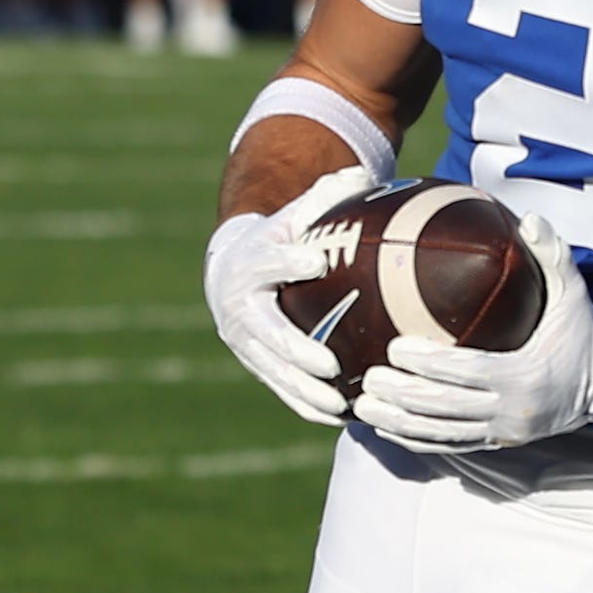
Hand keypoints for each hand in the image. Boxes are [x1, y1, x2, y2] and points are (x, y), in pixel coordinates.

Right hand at [202, 163, 375, 426]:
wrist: (231, 272)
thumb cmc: (278, 239)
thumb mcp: (295, 216)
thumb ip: (326, 197)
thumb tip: (362, 174)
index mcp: (251, 262)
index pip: (267, 260)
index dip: (287, 260)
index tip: (314, 261)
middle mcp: (241, 306)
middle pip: (267, 332)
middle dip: (296, 350)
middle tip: (329, 365)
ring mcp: (245, 341)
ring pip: (273, 370)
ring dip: (304, 391)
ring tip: (340, 406)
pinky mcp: (254, 363)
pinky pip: (280, 389)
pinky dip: (306, 405)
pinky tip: (341, 418)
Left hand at [351, 211, 592, 450]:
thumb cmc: (584, 331)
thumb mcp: (574, 292)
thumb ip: (552, 255)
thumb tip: (529, 219)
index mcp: (526, 374)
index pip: (468, 371)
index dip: (428, 363)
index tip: (394, 347)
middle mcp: (513, 410)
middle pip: (446, 408)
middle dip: (402, 396)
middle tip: (368, 379)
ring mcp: (504, 432)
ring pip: (442, 434)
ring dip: (399, 424)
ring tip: (361, 408)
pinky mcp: (499, 445)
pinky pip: (451, 446)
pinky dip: (417, 440)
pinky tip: (386, 429)